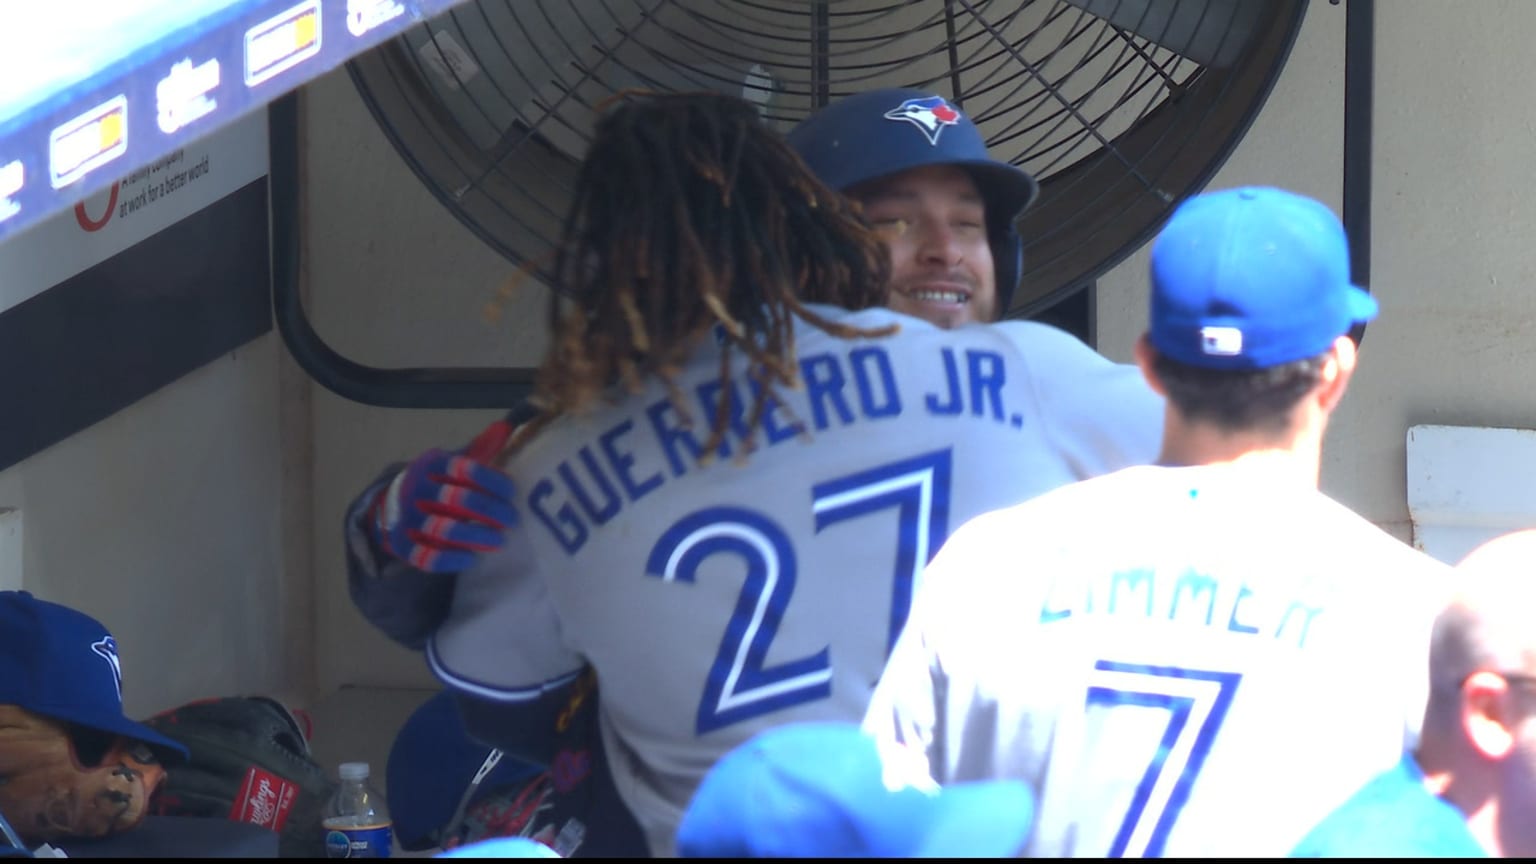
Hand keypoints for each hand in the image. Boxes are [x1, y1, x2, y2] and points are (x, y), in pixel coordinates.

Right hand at [370, 415, 518, 572]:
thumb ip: (481, 448)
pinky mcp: (403, 545)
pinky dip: (451, 559)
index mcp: (431, 464)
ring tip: (499, 541)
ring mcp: (407, 518)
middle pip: (457, 499)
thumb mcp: (454, 461)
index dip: (491, 480)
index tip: (512, 492)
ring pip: (442, 529)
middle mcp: (416, 489)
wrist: (394, 504)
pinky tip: (473, 558)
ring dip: (475, 536)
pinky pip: (426, 557)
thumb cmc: (438, 481)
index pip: (463, 468)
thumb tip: (505, 427)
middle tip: (512, 520)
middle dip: (489, 511)